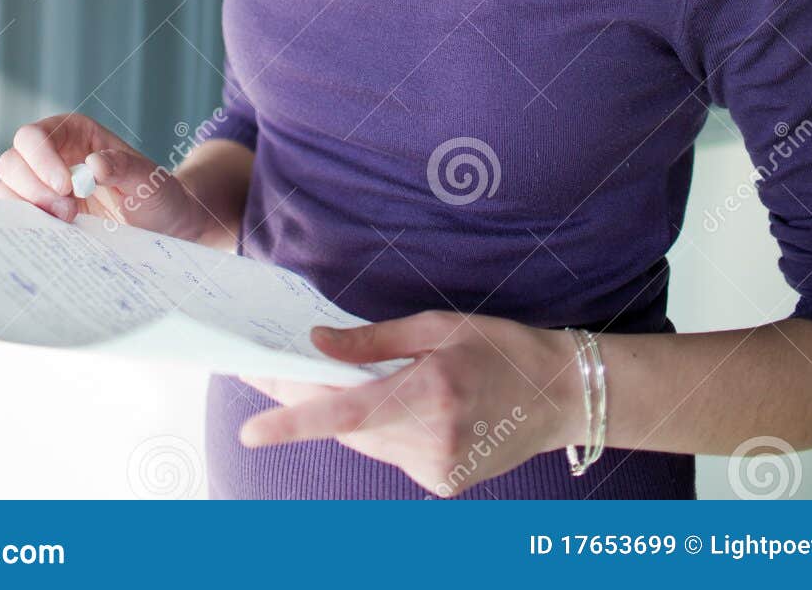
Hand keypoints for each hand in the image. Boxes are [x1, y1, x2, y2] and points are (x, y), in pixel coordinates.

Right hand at [0, 111, 208, 241]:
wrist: (164, 231)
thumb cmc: (159, 198)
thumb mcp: (149, 181)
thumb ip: (124, 167)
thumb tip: (93, 165)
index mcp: (75, 134)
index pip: (34, 136)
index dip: (40, 158)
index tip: (65, 186)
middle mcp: (52, 157)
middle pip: (12, 162)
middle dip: (32, 189)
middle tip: (67, 213)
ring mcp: (42, 188)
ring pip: (5, 190)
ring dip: (26, 209)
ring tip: (65, 224)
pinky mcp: (41, 217)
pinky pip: (13, 218)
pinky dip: (21, 227)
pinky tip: (49, 236)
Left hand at [238, 311, 585, 496]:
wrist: (560, 396)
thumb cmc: (501, 348)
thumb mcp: (437, 326)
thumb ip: (373, 340)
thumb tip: (318, 343)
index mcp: (431, 393)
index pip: (347, 413)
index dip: (294, 422)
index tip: (251, 431)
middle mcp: (433, 440)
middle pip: (348, 428)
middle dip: (304, 401)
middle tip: (264, 371)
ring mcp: (438, 470)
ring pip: (367, 444)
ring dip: (342, 415)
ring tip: (314, 380)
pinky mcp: (443, 484)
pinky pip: (392, 455)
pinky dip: (379, 429)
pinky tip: (387, 403)